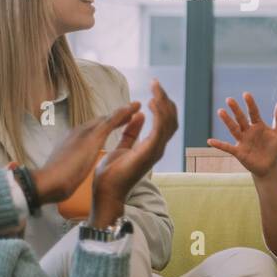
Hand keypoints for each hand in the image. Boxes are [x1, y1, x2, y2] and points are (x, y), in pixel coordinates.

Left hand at [28, 102, 138, 203]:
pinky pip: (88, 142)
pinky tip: (101, 146)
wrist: (51, 184)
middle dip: (116, 119)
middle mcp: (77, 134)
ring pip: (94, 132)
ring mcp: (72, 144)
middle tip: (132, 117)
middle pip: (100, 123)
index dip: (123, 112)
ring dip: (107, 128)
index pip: (107, 117)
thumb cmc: (73, 165)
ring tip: (119, 129)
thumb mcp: (93, 142)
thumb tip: (123, 109)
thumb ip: (108, 125)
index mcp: (84, 130)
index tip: (137, 107)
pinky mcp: (70, 156)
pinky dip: (100, 139)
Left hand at [91, 80, 178, 228]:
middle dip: (165, 99)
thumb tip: (138, 115)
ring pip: (168, 121)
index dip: (161, 104)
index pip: (164, 121)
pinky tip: (152, 103)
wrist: (106, 192)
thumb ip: (130, 132)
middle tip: (156, 84)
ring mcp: (155, 150)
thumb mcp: (120, 146)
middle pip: (170, 119)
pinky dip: (159, 115)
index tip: (154, 89)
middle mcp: (157, 147)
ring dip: (164, 103)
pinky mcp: (149, 152)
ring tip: (156, 90)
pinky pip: (160, 129)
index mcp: (151, 146)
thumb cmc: (111, 174)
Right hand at [208, 93, 276, 179]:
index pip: (254, 112)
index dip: (250, 104)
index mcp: (258, 125)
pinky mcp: (238, 152)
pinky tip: (210, 141)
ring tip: (221, 111)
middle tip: (229, 99)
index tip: (246, 94)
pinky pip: (227, 147)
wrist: (270, 166)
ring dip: (227, 121)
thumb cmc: (274, 148)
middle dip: (236, 110)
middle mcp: (248, 131)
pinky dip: (219, 145)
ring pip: (233, 129)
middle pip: (241, 118)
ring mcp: (242, 141)